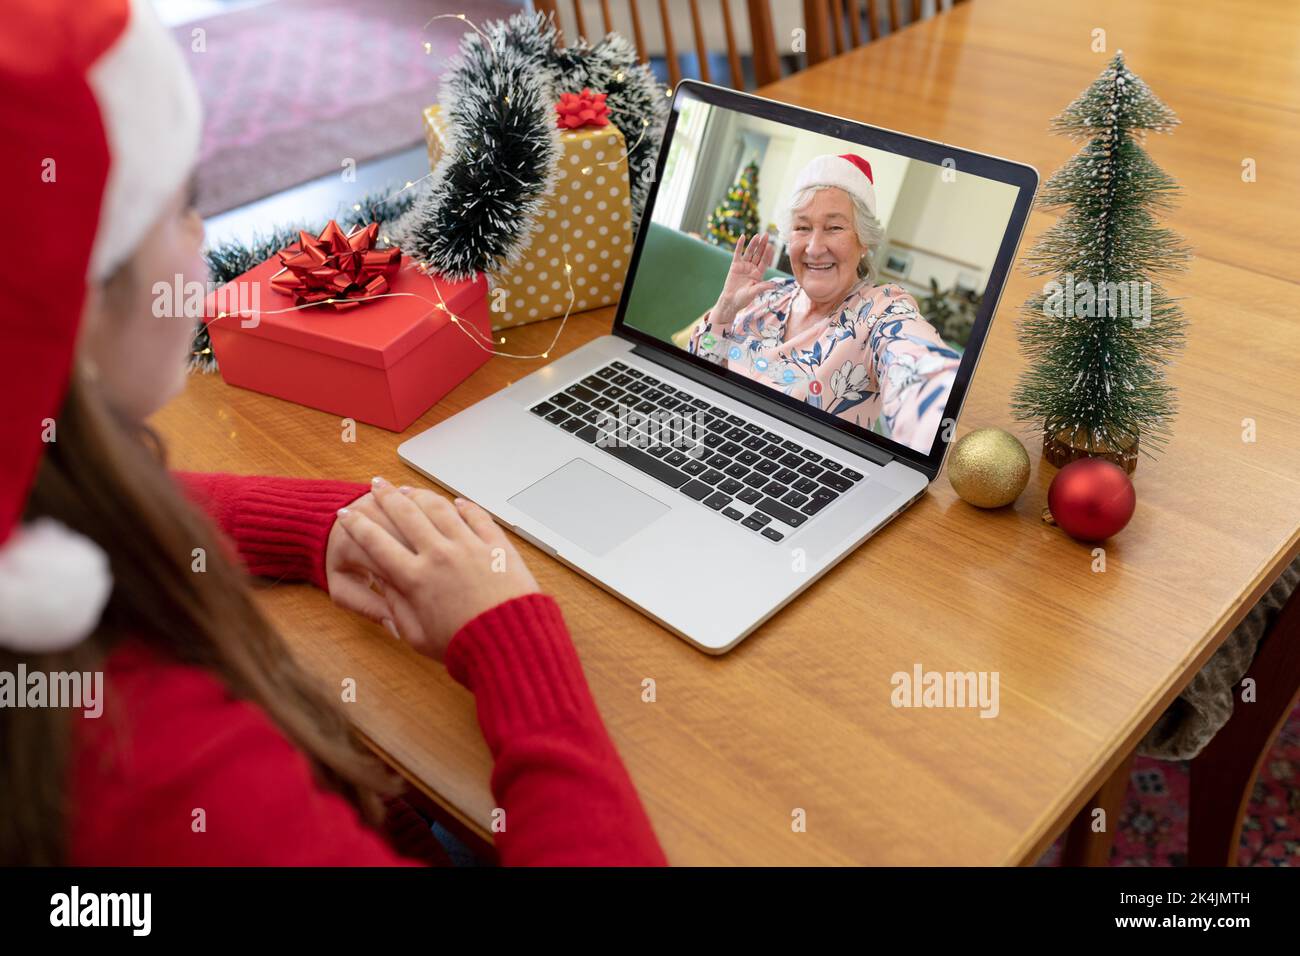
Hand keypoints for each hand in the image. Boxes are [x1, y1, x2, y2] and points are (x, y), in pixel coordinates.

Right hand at [334, 478, 539, 660]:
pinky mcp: (494, 546)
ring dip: (419, 494)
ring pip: (439, 508)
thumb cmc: (466, 646)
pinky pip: (476, 516)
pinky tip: (456, 502)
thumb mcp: (418, 636)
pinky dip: (463, 506)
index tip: (346, 516)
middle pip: (405, 514)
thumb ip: (396, 609)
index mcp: (415, 579)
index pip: (375, 542)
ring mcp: (468, 546)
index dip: (356, 526)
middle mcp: (439, 555)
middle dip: (385, 496)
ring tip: (408, 488)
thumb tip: (386, 587)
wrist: (510, 643)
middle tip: (376, 486)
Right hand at [712, 233, 777, 329]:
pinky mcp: (735, 265)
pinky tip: (743, 237)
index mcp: (759, 274)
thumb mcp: (753, 293)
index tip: (771, 246)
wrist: (730, 301)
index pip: (764, 262)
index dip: (767, 254)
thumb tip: (774, 286)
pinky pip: (738, 253)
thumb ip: (762, 287)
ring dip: (753, 244)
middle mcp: (752, 268)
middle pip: (758, 254)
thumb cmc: (743, 299)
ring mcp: (744, 266)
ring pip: (750, 252)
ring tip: (757, 235)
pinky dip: (740, 245)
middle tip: (767, 235)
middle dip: (763, 245)